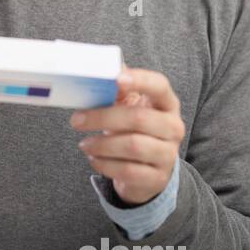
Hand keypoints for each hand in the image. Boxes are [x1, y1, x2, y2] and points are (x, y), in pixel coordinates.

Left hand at [71, 67, 184, 205]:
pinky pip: (127, 170)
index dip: (139, 80)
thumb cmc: (134, 132)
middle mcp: (173, 127)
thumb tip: (99, 71)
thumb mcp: (130, 109)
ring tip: (85, 144)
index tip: (116, 79)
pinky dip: (105, 164)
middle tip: (77, 120)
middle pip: (138, 118)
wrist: (147, 171)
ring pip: (132, 145)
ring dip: (101, 144)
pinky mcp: (157, 178)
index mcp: (167, 104)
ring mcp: (168, 154)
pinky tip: (94, 159)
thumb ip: (118, 91)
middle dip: (103, 117)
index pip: (159, 86)